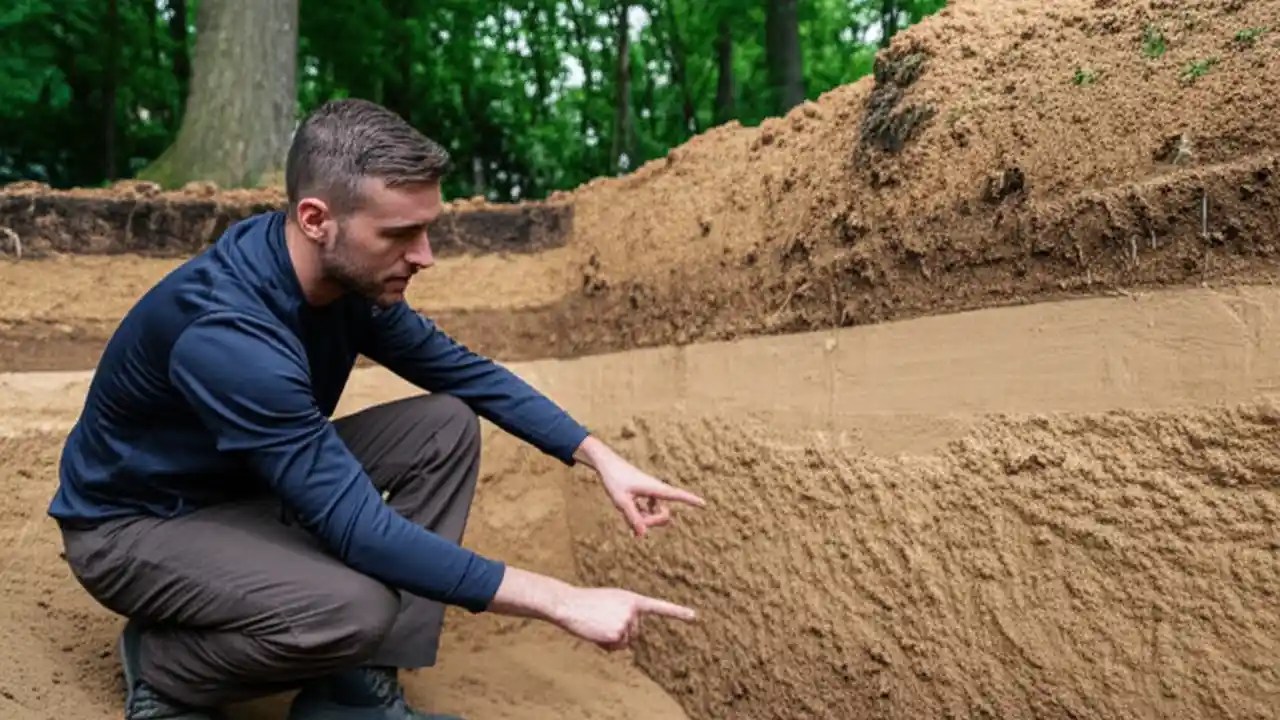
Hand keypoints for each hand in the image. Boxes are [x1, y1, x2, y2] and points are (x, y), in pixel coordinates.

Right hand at [553, 587, 696, 651]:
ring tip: (597, 624)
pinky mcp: (618, 634)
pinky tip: (596, 632)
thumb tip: (628, 637)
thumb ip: (625, 613)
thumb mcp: (610, 602)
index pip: (659, 606)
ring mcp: (626, 622)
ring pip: (626, 641)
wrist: (570, 604)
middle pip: (635, 632)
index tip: (694, 616)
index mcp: (633, 598)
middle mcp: (633, 610)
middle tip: (602, 620)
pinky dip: (605, 644)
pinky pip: (616, 647)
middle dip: (619, 631)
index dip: (677, 612)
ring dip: (611, 638)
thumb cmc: (588, 603)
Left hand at [575, 435, 704, 537]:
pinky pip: (646, 512)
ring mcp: (650, 494)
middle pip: (663, 514)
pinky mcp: (644, 495)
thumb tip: (642, 535)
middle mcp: (655, 490)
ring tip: (626, 509)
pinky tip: (629, 509)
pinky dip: (638, 514)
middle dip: (651, 522)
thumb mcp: (621, 501)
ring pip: (653, 515)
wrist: (606, 464)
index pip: (676, 495)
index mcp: (654, 488)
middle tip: (634, 525)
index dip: (690, 500)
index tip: (704, 503)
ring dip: (642, 518)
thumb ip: (632, 518)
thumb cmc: (614, 480)